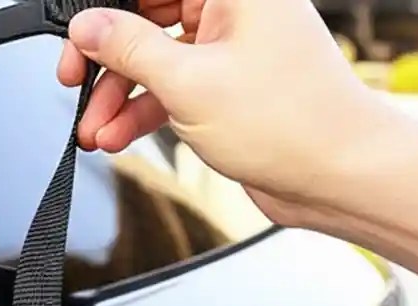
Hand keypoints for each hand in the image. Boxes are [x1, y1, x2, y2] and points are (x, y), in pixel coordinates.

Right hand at [56, 0, 400, 216]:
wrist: (342, 176)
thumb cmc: (295, 122)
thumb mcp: (190, 83)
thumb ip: (129, 49)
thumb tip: (88, 25)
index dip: (106, 8)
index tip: (76, 37)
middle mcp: (236, 7)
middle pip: (147, 15)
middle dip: (106, 57)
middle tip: (75, 82)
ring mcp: (233, 46)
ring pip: (156, 56)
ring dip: (119, 93)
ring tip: (93, 127)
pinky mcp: (230, 84)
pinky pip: (173, 87)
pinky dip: (144, 111)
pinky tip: (117, 135)